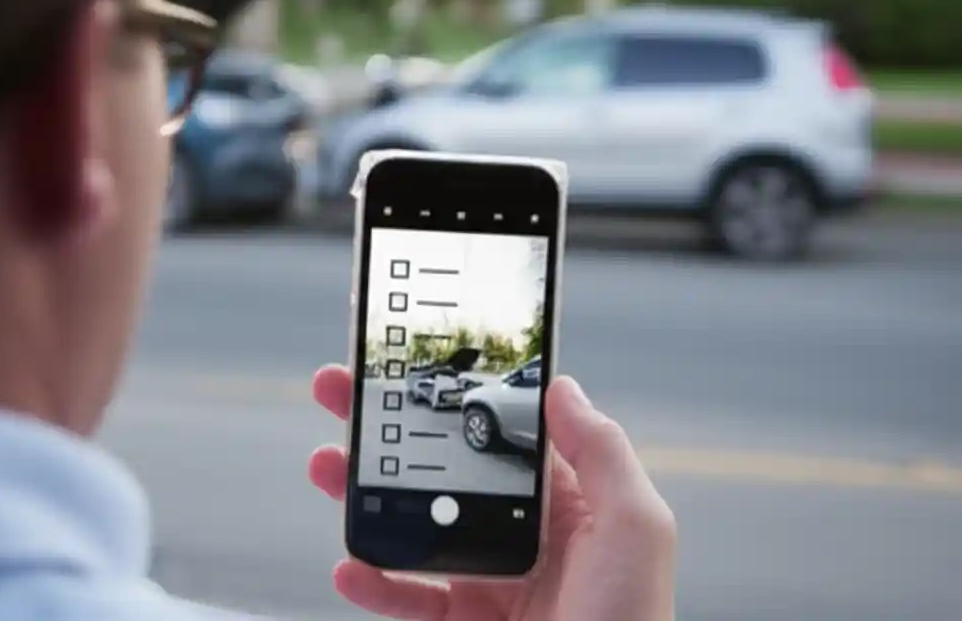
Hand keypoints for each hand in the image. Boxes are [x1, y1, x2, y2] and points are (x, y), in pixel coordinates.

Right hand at [309, 366, 676, 620]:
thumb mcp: (636, 526)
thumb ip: (602, 453)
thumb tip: (563, 388)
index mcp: (563, 502)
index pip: (498, 433)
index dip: (453, 396)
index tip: (411, 364)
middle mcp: (520, 535)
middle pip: (442, 470)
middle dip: (389, 431)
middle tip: (341, 391)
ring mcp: (486, 582)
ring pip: (413, 527)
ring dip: (364, 496)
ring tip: (325, 465)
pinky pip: (406, 597)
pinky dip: (372, 582)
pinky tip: (348, 564)